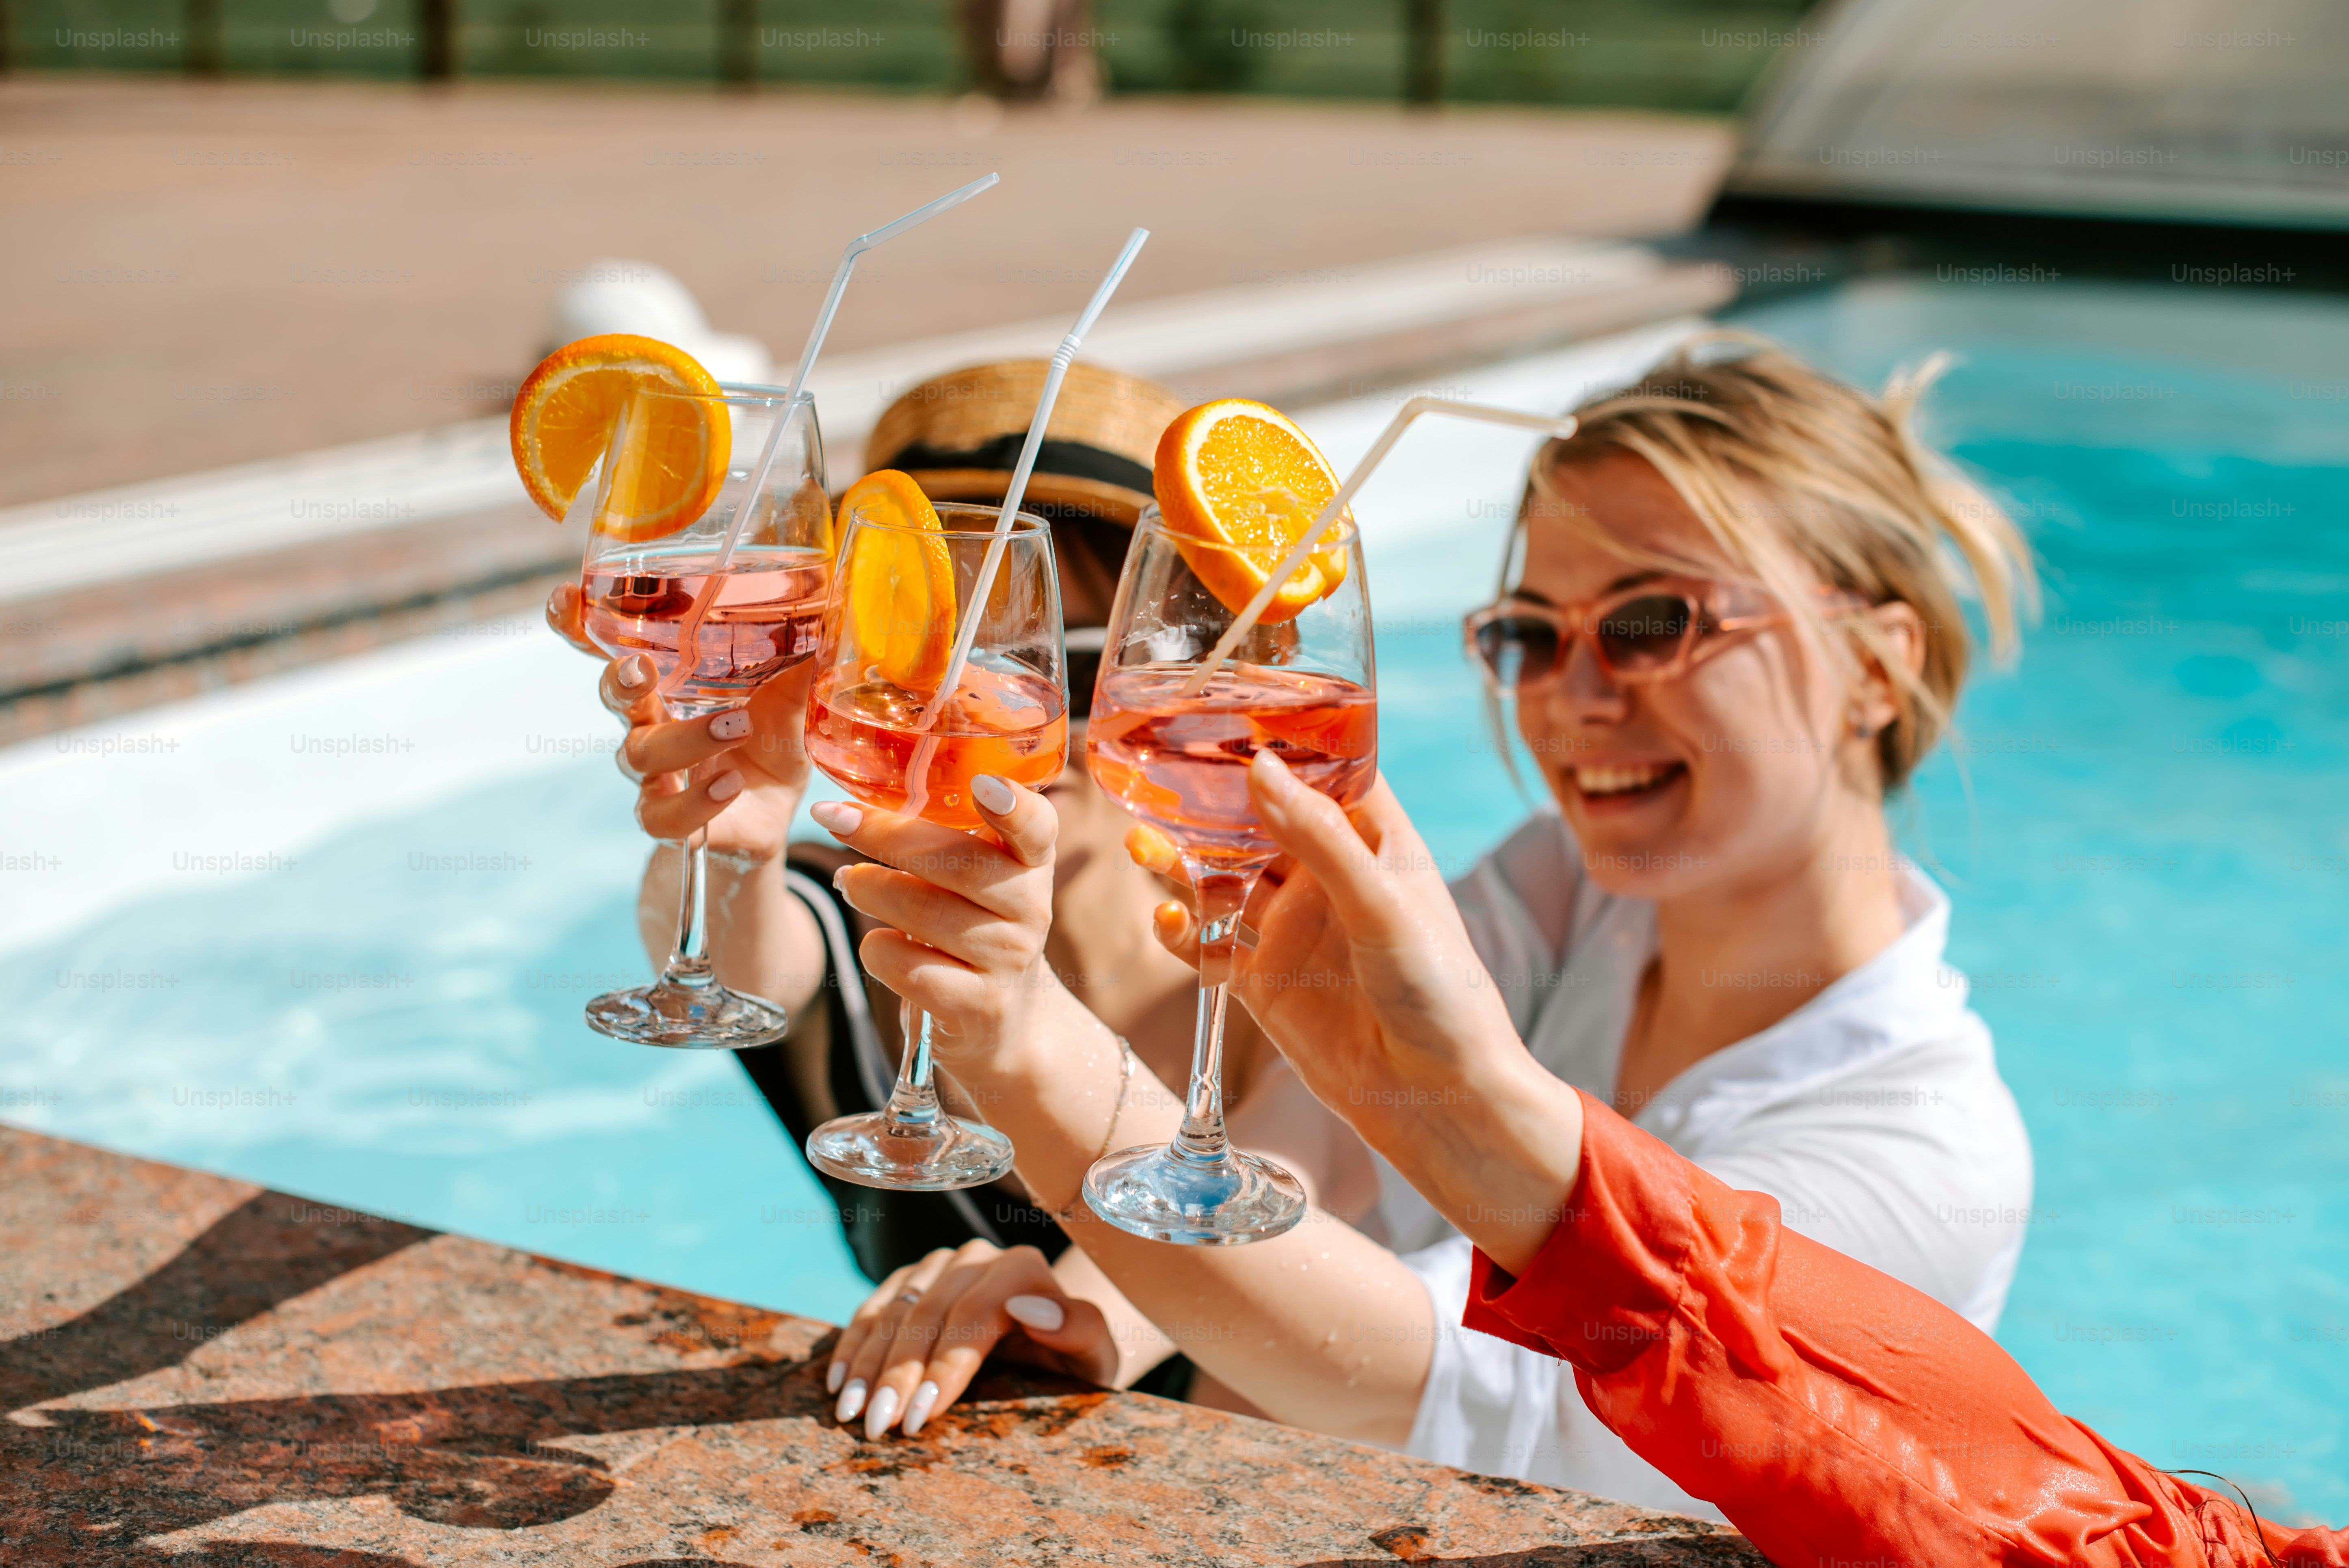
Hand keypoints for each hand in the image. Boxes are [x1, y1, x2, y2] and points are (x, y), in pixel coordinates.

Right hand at [549, 582, 809, 862]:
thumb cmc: (770, 738)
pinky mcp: (668, 817)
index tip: (567, 598)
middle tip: (641, 668)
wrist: (775, 812)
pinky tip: (729, 784)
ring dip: (686, 738)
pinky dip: (696, 800)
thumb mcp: (792, 697)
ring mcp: (654, 771)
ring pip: (639, 753)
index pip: (612, 644)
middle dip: (619, 678)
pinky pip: (663, 814)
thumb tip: (829, 611)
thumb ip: (800, 661)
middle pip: (613, 693)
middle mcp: (650, 719)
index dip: (579, 622)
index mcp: (670, 678)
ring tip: (737, 726)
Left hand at [808, 775, 1059, 1061]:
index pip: (1036, 827)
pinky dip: (877, 948)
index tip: (982, 783)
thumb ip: (951, 836)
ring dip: (868, 889)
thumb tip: (858, 804)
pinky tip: (879, 942)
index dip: (1014, 806)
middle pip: (955, 862)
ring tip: (849, 882)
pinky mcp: (980, 1005)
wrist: (1002, 1020)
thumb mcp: (982, 877)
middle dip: (883, 834)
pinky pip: (907, 966)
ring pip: (922, 911)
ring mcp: (1008, 959)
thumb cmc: (974, 926)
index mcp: (1031, 863)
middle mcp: (1031, 909)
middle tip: (835, 819)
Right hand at [826, 1241, 1115, 1438]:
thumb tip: (1030, 1307)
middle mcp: (978, 1258)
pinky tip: (838, 1382)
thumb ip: (1080, 1328)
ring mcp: (940, 1265)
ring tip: (847, 1411)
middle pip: (927, 1312)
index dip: (944, 1366)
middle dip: (897, 1374)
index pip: (973, 1314)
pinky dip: (852, 1343)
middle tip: (876, 1426)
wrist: (1060, 1343)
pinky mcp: (912, 1279)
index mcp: (1023, 1269)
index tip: (920, 1417)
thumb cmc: (1078, 1357)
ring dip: (866, 1362)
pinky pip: (874, 1306)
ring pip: (894, 1308)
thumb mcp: (1098, 1354)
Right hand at [1154, 752, 1582, 1272]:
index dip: (1283, 733)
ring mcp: (1294, 929)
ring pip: (1224, 875)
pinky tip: (1168, 920)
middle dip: (1211, 795)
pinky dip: (1184, 930)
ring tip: (1143, 841)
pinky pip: (1210, 944)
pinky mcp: (1266, 981)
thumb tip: (1260, 767)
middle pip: (1259, 816)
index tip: (1229, 698)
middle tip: (1157, 767)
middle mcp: (1330, 877)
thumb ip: (1319, 840)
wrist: (1439, 1101)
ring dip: (1183, 858)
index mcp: (1375, 841)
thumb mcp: (1383, 906)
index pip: (1327, 766)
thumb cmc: (1439, 995)